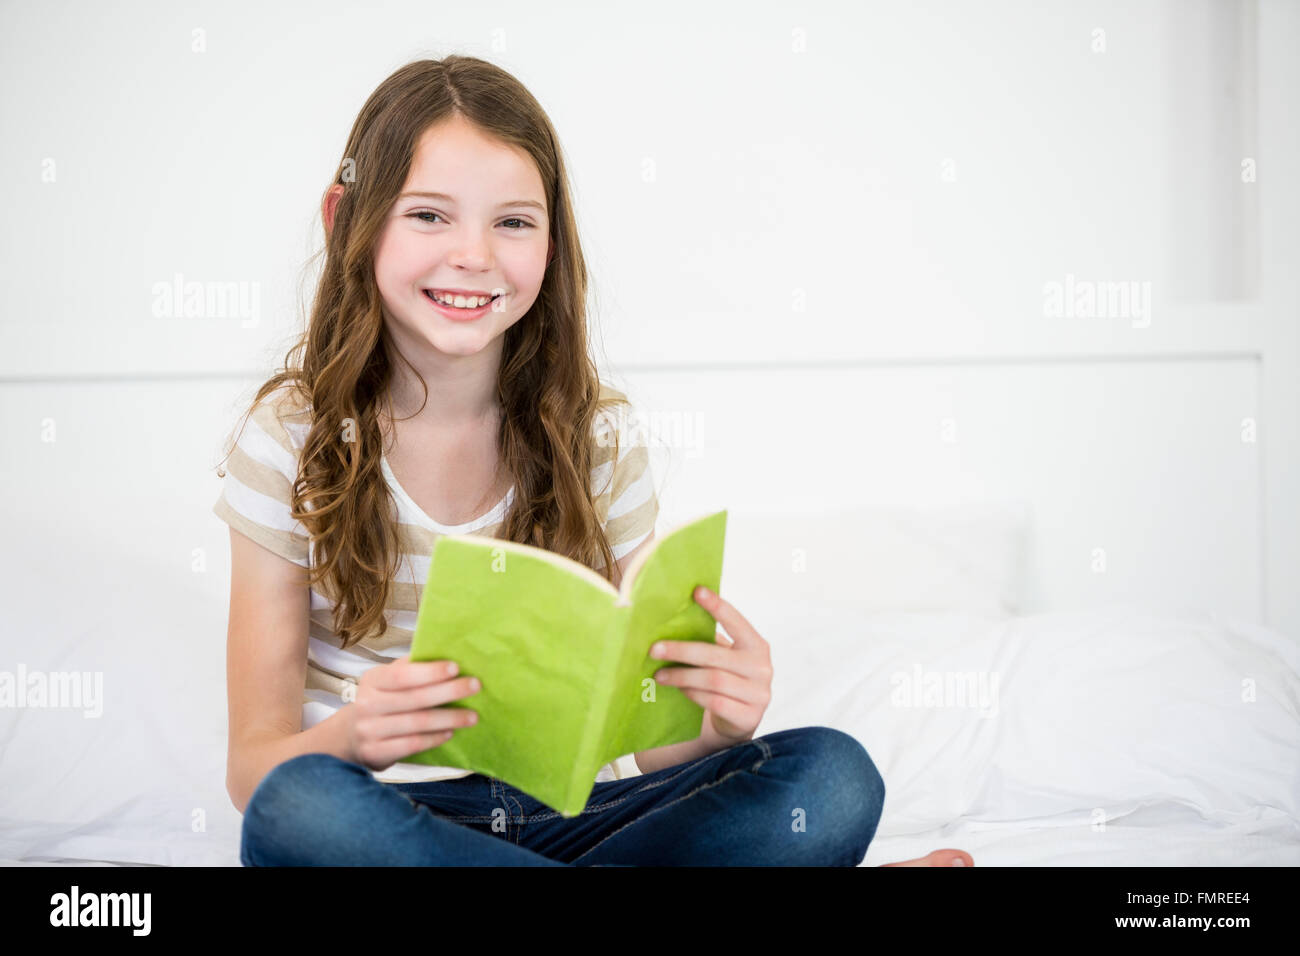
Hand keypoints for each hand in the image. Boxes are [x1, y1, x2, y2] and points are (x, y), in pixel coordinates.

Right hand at [344, 656, 481, 771]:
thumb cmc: (381, 701)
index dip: (430, 671)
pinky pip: (412, 745)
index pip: (402, 674)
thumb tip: (446, 653)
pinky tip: (450, 733)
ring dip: (449, 718)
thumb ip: (410, 668)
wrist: (350, 737)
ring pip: (417, 723)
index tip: (456, 667)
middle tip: (475, 686)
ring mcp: (369, 730)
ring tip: (472, 716)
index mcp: (373, 680)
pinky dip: (434, 739)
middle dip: (449, 692)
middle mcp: (368, 704)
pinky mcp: (375, 753)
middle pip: (414, 698)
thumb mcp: (387, 680)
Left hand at [649, 586, 772, 744]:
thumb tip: (673, 623)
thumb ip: (711, 642)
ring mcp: (758, 694)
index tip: (696, 591)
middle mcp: (762, 668)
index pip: (737, 622)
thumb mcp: (725, 658)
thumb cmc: (727, 680)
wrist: (739, 721)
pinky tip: (678, 689)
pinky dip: (693, 694)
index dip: (718, 607)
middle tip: (654, 649)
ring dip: (682, 676)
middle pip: (715, 655)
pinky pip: (715, 702)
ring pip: (713, 680)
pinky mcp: (748, 717)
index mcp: (757, 646)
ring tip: (660, 674)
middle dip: (682, 650)